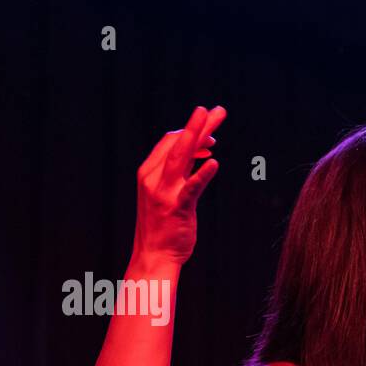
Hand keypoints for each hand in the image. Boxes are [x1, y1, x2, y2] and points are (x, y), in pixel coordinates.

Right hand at [132, 105, 225, 264]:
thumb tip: (201, 153)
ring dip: (198, 136)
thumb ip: (181, 173)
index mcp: (149, 172)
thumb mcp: (168, 194)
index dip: (191, 133)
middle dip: (198, 124)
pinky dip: (202, 174)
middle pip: (177, 143)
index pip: (170, 142)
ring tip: (214, 121)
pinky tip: (214, 162)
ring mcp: (164, 193)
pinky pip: (191, 188)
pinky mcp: (177, 209)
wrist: (154, 256)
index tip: (211, 135)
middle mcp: (153, 178)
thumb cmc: (163, 226)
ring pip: (181, 157)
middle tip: (217, 109)